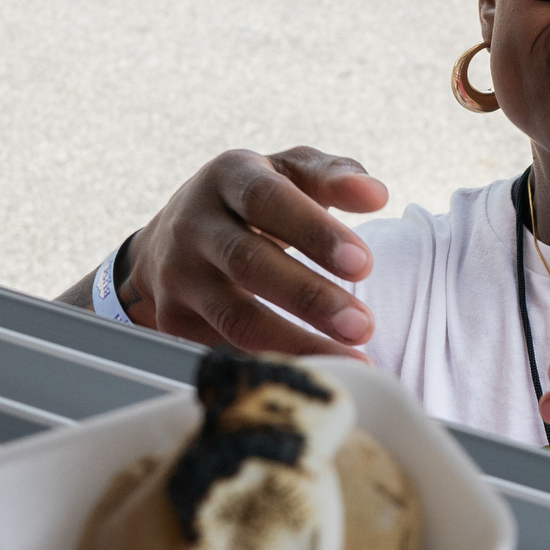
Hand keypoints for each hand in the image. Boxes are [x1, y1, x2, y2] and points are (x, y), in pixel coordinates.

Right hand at [121, 146, 387, 356]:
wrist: (173, 235)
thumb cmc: (252, 201)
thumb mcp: (289, 172)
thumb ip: (334, 175)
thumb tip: (375, 194)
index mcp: (226, 178)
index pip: (267, 201)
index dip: (314, 232)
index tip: (363, 264)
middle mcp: (192, 225)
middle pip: (248, 263)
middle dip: (309, 298)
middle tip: (362, 325)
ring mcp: (178, 277)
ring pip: (235, 318)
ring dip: (296, 344)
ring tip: (351, 360)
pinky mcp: (174, 320)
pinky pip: (226, 349)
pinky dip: (271, 366)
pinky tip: (313, 376)